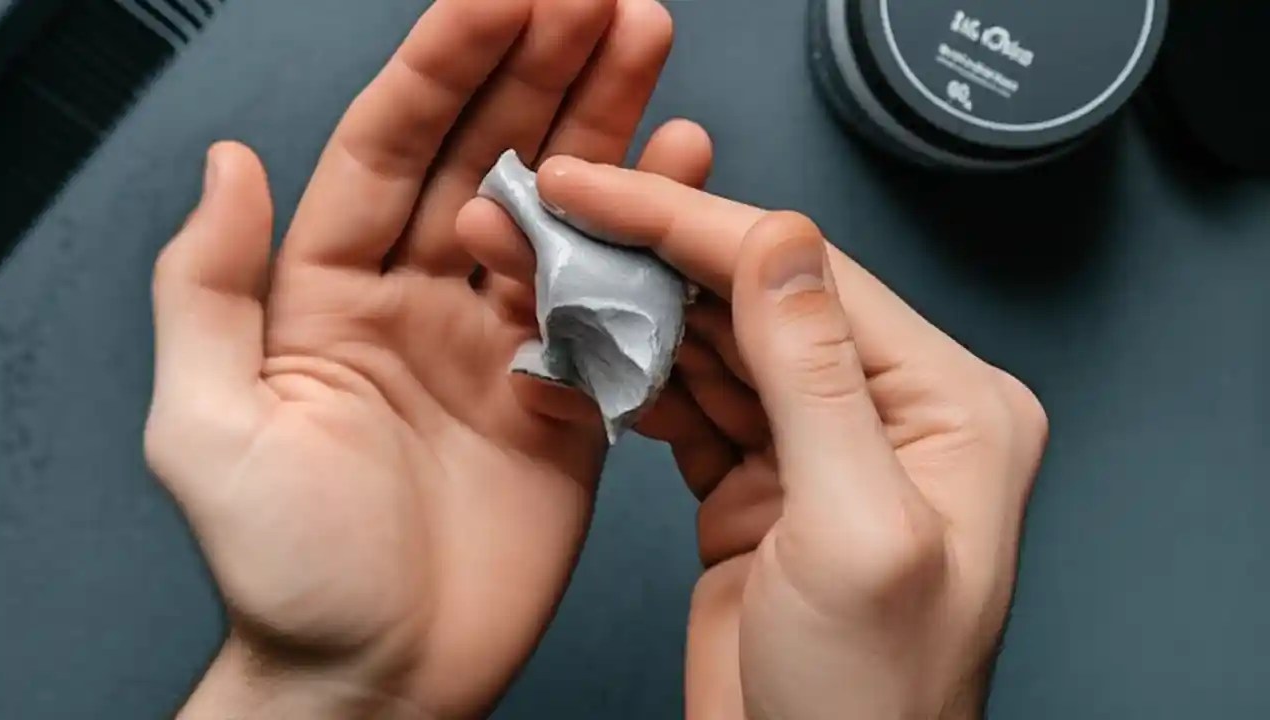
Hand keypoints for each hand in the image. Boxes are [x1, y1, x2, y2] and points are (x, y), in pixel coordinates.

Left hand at [145, 1, 711, 717]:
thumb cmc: (289, 574)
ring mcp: (500, 341)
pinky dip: (652, 234)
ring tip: (649, 41)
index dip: (446, 63)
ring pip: (558, 208)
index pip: (389, 145)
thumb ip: (207, 291)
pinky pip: (612, 297)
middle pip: (487, 153)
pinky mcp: (566, 392)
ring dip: (605, 123)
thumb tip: (230, 165)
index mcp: (328, 292)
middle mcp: (419, 300)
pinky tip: (683, 173)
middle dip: (544, 65)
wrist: (380, 679)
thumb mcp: (207, 430)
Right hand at [531, 158, 1048, 719]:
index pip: (806, 277)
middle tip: (556, 220)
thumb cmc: (870, 705)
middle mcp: (889, 413)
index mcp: (946, 408)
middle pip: (756, 298)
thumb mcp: (853, 534)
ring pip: (715, 345)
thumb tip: (782, 243)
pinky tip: (586, 354)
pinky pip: (692, 405)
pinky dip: (635, 377)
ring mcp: (820, 447)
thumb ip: (818, 378)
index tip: (600, 190)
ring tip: (552, 274)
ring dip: (633, 310)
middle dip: (649, 258)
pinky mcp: (760, 485)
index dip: (693, 225)